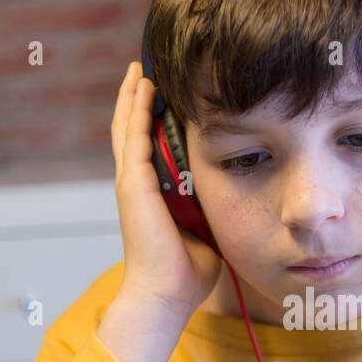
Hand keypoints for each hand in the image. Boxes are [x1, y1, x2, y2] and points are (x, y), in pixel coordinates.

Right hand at [109, 62, 221, 321]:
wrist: (166, 292)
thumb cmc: (187, 271)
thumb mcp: (205, 227)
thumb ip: (211, 205)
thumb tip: (234, 194)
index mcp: (151, 194)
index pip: (148, 147)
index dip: (151, 120)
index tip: (163, 95)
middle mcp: (136, 183)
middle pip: (131, 130)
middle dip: (137, 100)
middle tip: (142, 70)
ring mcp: (131, 181)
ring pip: (128, 126)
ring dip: (134, 96)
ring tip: (139, 69)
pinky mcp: (133, 183)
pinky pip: (134, 135)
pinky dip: (138, 108)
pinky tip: (145, 86)